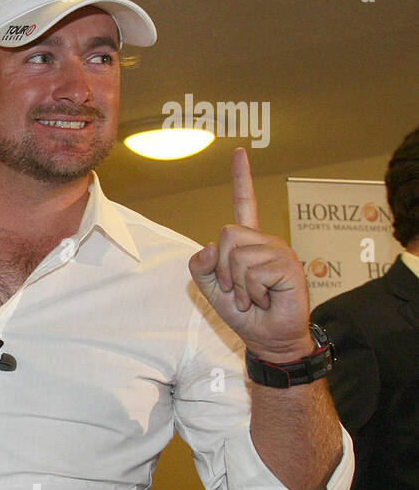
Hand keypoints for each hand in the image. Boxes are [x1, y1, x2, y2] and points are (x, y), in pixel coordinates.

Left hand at [187, 148, 314, 362]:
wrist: (267, 337)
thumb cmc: (243, 312)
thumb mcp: (210, 288)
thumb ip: (200, 266)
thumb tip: (210, 245)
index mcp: (247, 242)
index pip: (244, 204)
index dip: (241, 178)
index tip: (239, 152)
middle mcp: (265, 241)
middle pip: (226, 234)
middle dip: (223, 269)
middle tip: (238, 290)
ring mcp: (279, 251)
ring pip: (237, 254)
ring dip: (237, 284)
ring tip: (253, 296)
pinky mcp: (289, 265)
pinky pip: (252, 272)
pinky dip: (250, 291)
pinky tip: (265, 299)